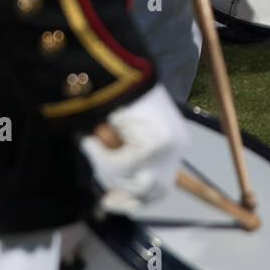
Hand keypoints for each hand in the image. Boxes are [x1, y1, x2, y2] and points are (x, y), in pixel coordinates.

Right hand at [80, 84, 186, 212]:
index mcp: (172, 142)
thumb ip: (120, 161)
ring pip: (137, 183)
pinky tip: (92, 140)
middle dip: (122, 190)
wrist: (113, 66)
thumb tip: (112, 199)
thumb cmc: (110, 97)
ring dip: (109, 170)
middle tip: (100, 188)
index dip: (134, 200)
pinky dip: (103, 157)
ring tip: (93, 148)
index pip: (160, 187)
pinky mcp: (160, 142)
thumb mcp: (119, 136)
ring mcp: (172, 145)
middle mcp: (177, 146)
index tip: (107, 202)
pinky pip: (125, 166)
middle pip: (152, 191)